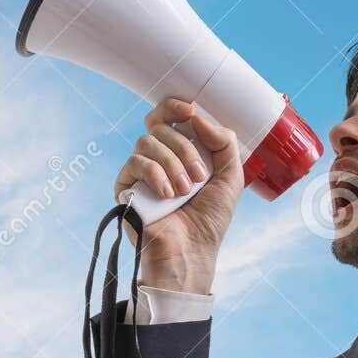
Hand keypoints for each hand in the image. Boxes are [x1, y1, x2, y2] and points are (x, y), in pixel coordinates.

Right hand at [112, 98, 244, 293]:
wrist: (192, 251)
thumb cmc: (210, 220)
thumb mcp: (231, 176)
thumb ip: (223, 141)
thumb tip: (198, 116)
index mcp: (181, 151)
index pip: (168, 116)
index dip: (175, 106)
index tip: (190, 111)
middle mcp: (159, 158)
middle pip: (160, 126)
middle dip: (184, 148)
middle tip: (200, 176)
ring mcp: (141, 172)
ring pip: (147, 142)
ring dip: (172, 163)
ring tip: (185, 191)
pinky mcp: (126, 187)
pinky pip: (135, 163)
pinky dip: (155, 174)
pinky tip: (168, 194)